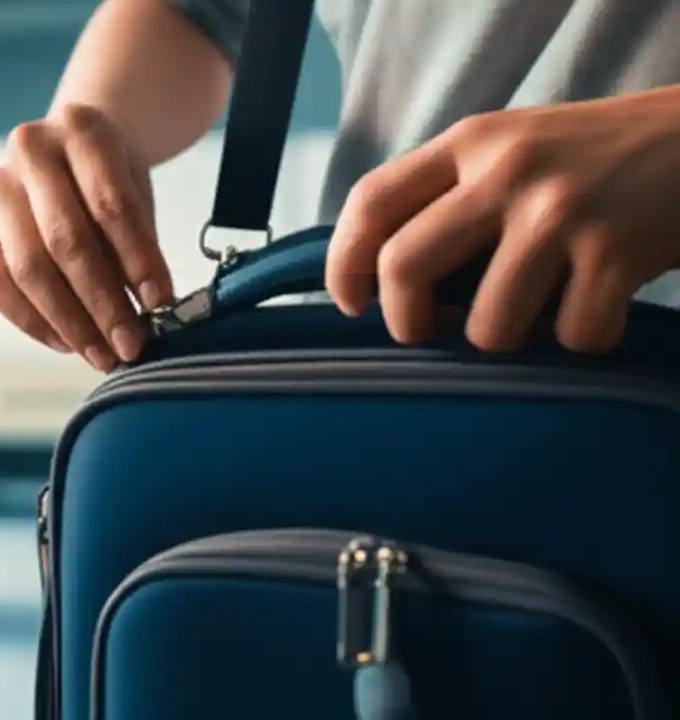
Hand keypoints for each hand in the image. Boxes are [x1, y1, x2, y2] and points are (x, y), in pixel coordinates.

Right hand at [0, 103, 173, 371]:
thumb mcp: (137, 189)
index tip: (160, 303)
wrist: (69, 148)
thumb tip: (147, 310)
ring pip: (26, 267)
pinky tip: (65, 342)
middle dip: (102, 302)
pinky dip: (30, 320)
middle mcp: (29, 151)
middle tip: (130, 344)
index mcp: (80, 129)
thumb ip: (139, 241)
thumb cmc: (111, 176)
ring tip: (102, 354)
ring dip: (68, 321)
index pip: (110, 203)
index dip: (137, 258)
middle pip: (65, 239)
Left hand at [325, 86, 679, 353]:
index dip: (343, 263)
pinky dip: (581, 338)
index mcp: (471, 142)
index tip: (351, 303)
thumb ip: (450, 195)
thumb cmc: (592, 158)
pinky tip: (597, 306)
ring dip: (505, 340)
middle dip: (404, 321)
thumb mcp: (511, 150)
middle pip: (404, 266)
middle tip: (423, 333)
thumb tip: (382, 278)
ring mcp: (561, 211)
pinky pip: (571, 337)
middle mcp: (507, 171)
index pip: (371, 202)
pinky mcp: (618, 251)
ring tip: (532, 313)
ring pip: (488, 325)